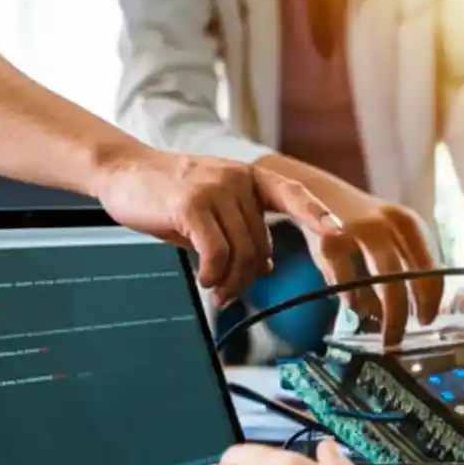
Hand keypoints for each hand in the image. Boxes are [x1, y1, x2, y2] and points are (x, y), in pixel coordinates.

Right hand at [93, 147, 338, 305]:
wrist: (124, 170)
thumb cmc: (169, 195)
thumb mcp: (212, 210)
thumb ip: (240, 231)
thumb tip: (265, 265)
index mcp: (250, 177)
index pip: (293, 193)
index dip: (318, 213)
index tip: (339, 234)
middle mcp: (238, 178)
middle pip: (261, 244)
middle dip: (247, 276)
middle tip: (227, 293)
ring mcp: (216, 188)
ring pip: (241, 252)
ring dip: (229, 282)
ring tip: (214, 289)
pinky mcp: (191, 203)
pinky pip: (217, 253)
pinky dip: (213, 274)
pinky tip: (204, 279)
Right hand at [301, 183, 442, 346]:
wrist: (310, 188)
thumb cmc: (355, 219)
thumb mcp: (387, 232)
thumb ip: (405, 261)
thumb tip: (422, 306)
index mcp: (407, 223)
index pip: (432, 268)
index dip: (431, 300)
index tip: (426, 320)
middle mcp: (387, 224)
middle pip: (409, 280)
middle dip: (405, 315)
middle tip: (401, 337)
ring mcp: (358, 232)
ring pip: (384, 285)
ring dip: (386, 315)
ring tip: (383, 331)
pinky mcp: (331, 244)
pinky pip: (349, 286)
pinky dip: (354, 302)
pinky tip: (356, 306)